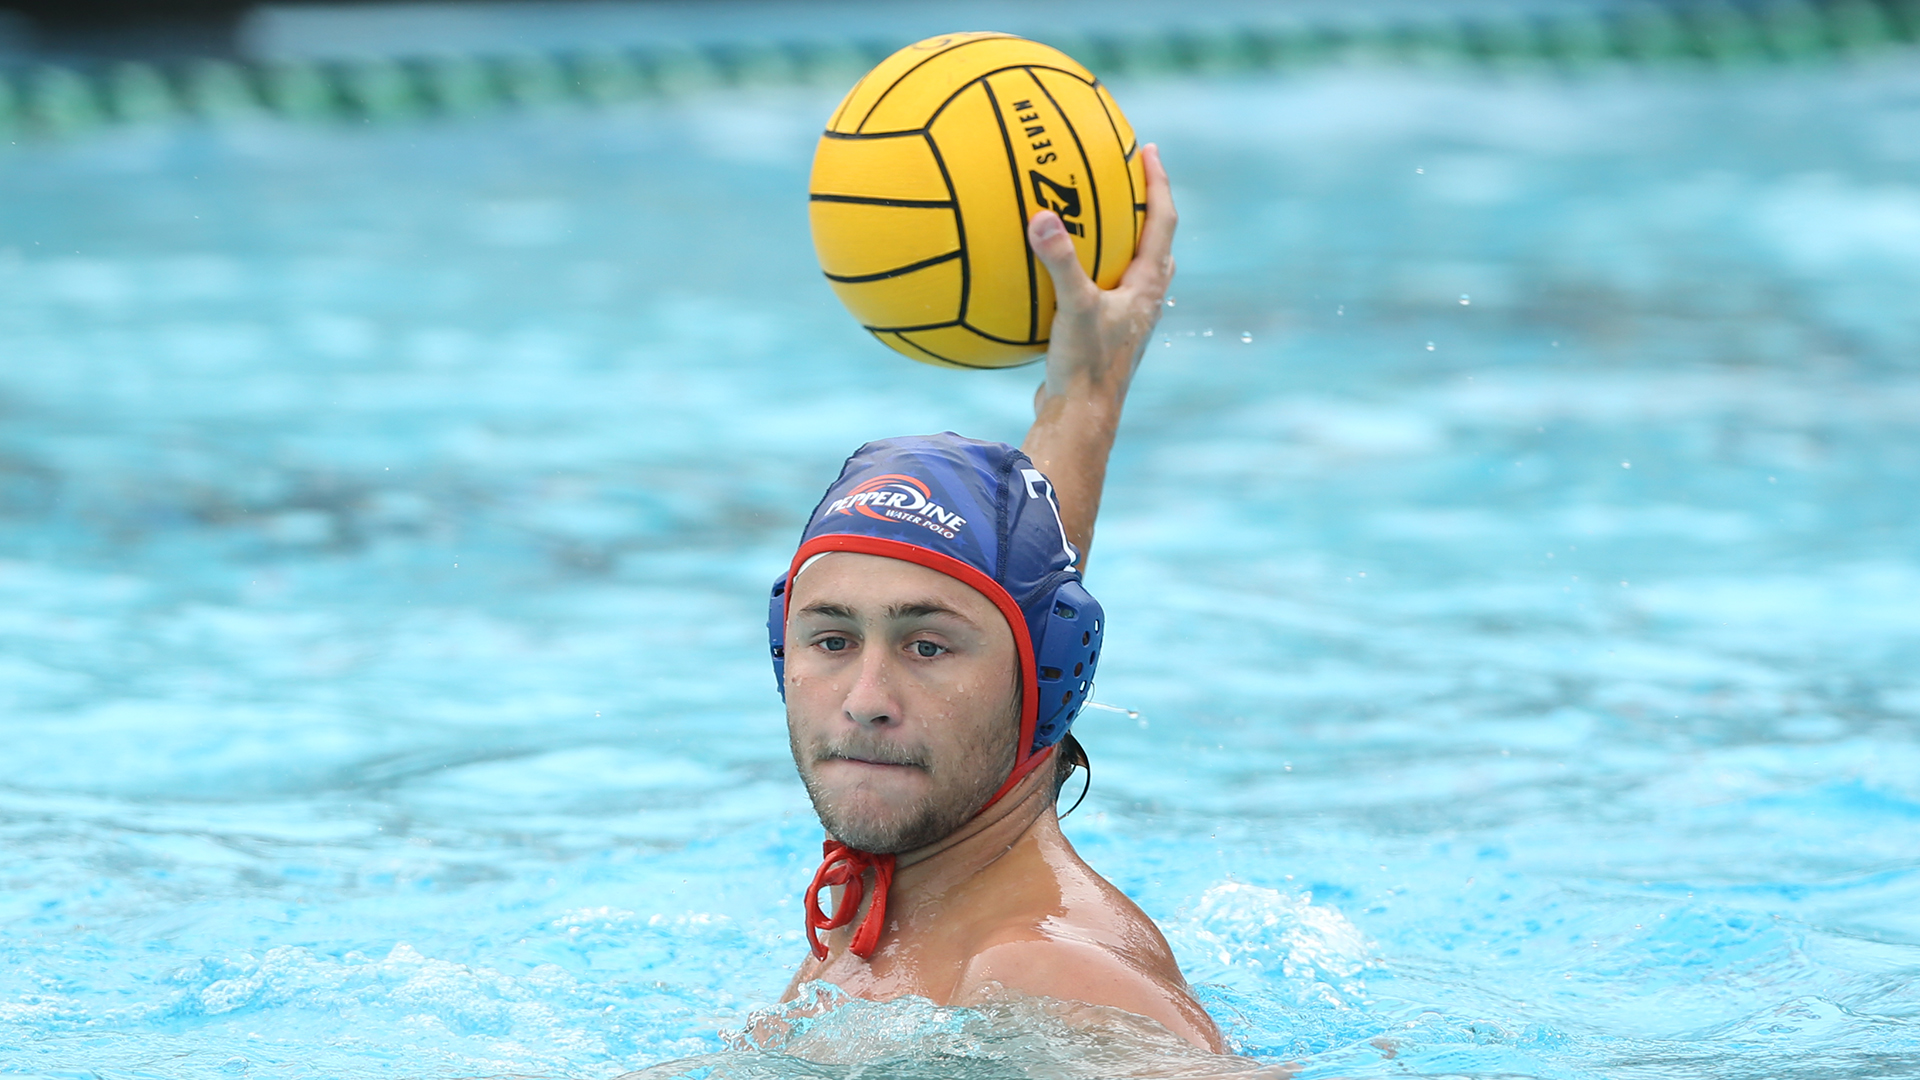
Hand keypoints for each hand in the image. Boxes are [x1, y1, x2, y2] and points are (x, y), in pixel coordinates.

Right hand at [1029, 142, 1177, 405]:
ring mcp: (1127, 322)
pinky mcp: (1105, 339)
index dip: (1158, 184)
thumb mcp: (1073, 307)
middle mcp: (1144, 302)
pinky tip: (1058, 276)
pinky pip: (1103, 295)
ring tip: (1103, 222)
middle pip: (1157, 244)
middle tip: (1130, 180)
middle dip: (1148, 209)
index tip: (1149, 151)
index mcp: (1146, 287)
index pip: (1163, 222)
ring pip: (1136, 272)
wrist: (1082, 419)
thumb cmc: (1087, 366)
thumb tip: (1041, 216)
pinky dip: (1089, 275)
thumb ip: (1060, 261)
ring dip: (1125, 244)